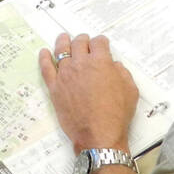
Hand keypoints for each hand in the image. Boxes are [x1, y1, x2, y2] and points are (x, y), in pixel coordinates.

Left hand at [38, 33, 137, 152]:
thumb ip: (123, 73)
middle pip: (79, 43)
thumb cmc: (116, 115)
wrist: (98, 135)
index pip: (99, 42)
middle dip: (83, 40)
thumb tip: (115, 66)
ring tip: (63, 38)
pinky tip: (43, 53)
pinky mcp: (55, 87)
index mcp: (100, 62)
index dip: (101, 42)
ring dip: (63, 42)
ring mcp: (65, 75)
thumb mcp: (130, 91)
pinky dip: (44, 58)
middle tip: (84, 41)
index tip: (101, 44)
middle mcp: (81, 64)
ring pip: (61, 51)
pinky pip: (46, 68)